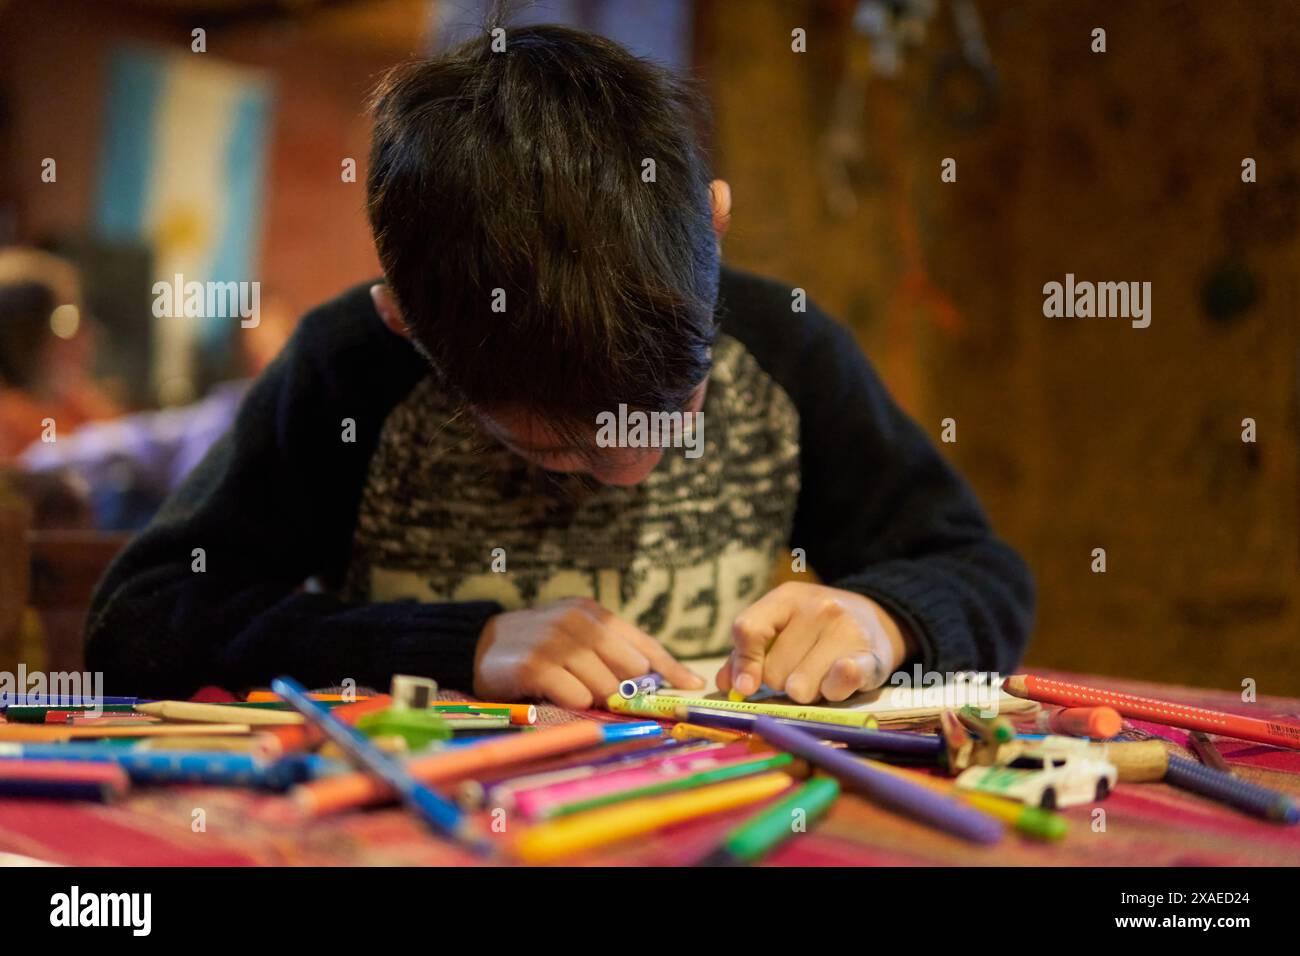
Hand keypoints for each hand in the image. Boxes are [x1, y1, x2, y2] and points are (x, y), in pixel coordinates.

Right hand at [472, 597, 705, 708]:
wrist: (481, 644)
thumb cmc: (542, 646)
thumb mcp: (581, 639)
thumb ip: (620, 654)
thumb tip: (674, 680)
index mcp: (596, 614)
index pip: (645, 644)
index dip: (671, 668)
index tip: (694, 687)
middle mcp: (579, 622)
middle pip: (630, 670)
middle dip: (626, 690)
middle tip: (609, 695)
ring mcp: (556, 642)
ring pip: (604, 686)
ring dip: (594, 697)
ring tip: (572, 689)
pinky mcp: (535, 665)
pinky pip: (575, 696)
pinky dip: (572, 702)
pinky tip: (556, 693)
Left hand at [716, 582, 913, 703]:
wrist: (877, 620)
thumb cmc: (815, 629)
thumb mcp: (781, 626)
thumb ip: (747, 652)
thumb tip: (726, 684)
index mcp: (787, 597)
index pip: (748, 630)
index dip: (742, 663)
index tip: (745, 688)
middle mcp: (818, 608)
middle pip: (773, 670)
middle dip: (780, 682)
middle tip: (797, 671)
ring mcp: (846, 631)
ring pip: (799, 687)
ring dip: (805, 692)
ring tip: (818, 676)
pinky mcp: (869, 658)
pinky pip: (836, 686)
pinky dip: (830, 693)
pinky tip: (835, 684)